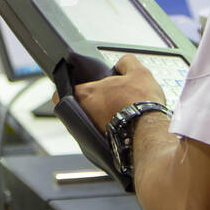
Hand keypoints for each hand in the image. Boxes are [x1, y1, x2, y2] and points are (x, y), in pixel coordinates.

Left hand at [52, 55, 166, 130]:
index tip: (79, 87)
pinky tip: (124, 126)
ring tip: (119, 112)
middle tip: (107, 98)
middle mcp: (83, 115)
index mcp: (86, 94)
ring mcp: (90, 133)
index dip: (68, 89)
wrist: (149, 131)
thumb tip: (123, 64)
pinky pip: (100, 136)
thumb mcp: (138, 72)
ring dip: (99, 118)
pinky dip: (108, 131)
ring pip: (88, 124)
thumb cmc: (140, 103)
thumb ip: (127, 62)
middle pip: (77, 109)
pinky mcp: (101, 146)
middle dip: (90, 103)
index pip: (60, 93)